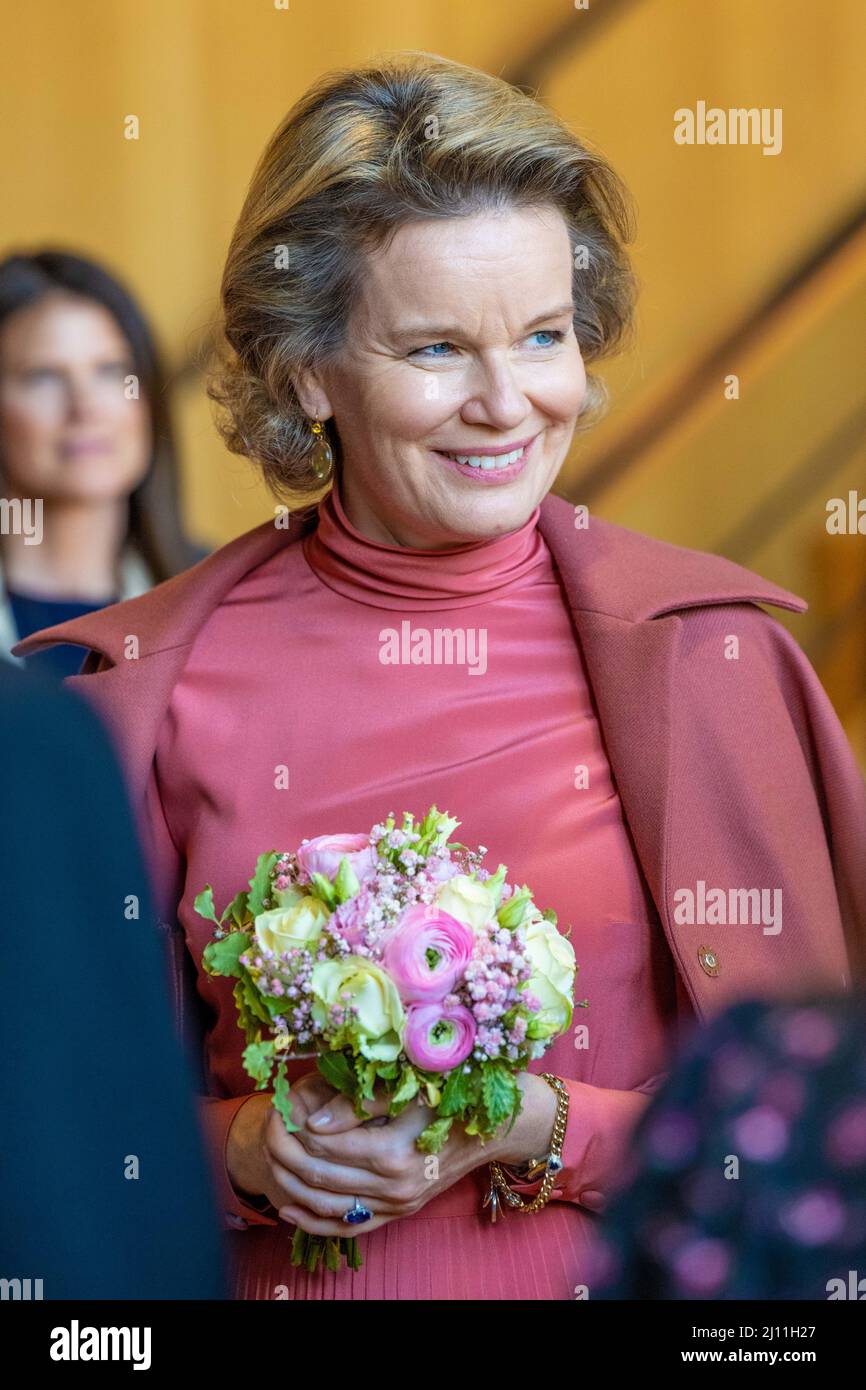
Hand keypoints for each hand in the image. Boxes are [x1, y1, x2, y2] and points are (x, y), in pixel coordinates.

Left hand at [273, 1070, 559, 1237]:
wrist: (498, 1125)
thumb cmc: (456, 1090)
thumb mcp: (411, 1082)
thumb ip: (361, 1099)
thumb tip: (312, 1119)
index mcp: (393, 1150)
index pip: (321, 1141)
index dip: (291, 1120)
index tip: (278, 1099)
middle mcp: (393, 1186)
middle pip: (316, 1173)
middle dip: (281, 1148)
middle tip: (268, 1121)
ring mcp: (397, 1205)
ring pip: (325, 1203)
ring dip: (289, 1181)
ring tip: (271, 1153)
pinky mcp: (400, 1214)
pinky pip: (348, 1227)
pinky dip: (314, 1222)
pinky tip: (289, 1207)